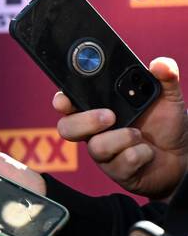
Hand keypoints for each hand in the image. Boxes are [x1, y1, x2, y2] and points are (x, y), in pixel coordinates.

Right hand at [54, 57, 187, 199]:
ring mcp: (104, 153)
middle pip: (67, 128)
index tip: (64, 100)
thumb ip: (165, 77)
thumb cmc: (166, 124)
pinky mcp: (117, 171)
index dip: (61, 101)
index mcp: (98, 109)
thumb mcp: (167, 97)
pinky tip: (149, 152)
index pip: (69, 103)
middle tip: (110, 116)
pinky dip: (140, 154)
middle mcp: (94, 131)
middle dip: (86, 121)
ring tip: (140, 135)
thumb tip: (161, 64)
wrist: (183, 156)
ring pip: (96, 147)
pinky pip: (121, 163)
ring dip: (122, 138)